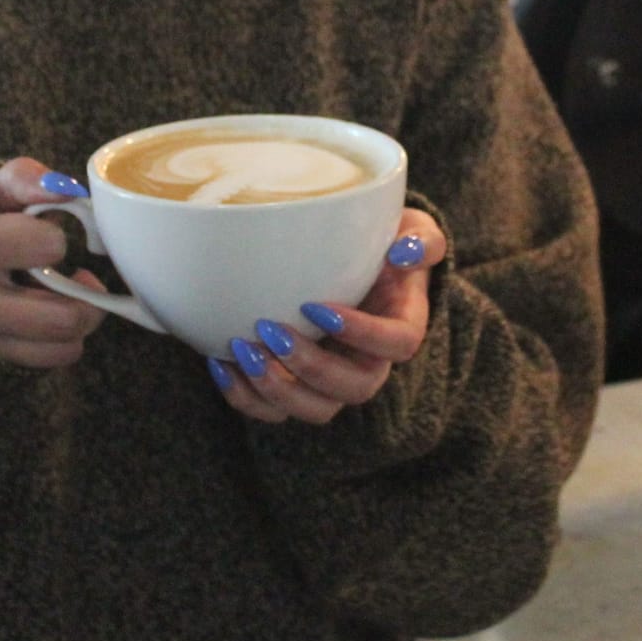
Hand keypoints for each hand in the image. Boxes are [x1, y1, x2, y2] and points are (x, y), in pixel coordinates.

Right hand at [0, 157, 106, 369]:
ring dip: (80, 319)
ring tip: (69, 296)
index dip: (54, 240)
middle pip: (61, 316)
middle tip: (79, 275)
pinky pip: (50, 360)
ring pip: (62, 345)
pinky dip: (62, 341)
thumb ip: (21, 181)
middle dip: (86, 293)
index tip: (49, 236)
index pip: (40, 247)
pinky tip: (50, 318)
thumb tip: (65, 189)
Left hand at [209, 208, 444, 424]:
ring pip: (315, 409)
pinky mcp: (299, 385)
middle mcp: (371, 361)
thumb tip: (402, 253)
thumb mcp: (412, 229)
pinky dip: (245, 397)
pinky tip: (220, 363)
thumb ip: (421, 239)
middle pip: (353, 388)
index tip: (317, 307)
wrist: (354, 258)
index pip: (397, 345)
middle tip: (270, 330)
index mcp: (402, 326)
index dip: (361, 333)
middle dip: (310, 368)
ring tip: (240, 350)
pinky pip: (275, 411)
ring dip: (275, 389)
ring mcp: (333, 379)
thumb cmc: (384, 241)